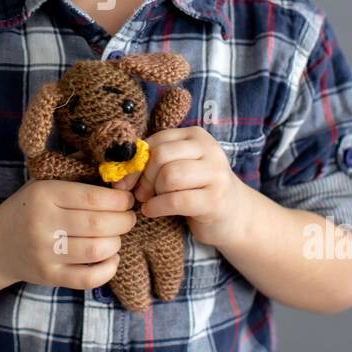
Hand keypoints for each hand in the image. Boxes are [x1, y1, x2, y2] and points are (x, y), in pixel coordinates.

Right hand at [0, 179, 137, 289]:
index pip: (92, 197)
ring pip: (96, 250)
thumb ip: (77, 170)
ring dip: (116, 243)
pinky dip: (108, 270)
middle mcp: (42, 223)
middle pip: (98, 224)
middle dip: (123, 221)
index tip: (128, 200)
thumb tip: (115, 163)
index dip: (119, 200)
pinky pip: (87, 278)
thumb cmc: (29, 208)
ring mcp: (45, 253)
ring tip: (116, 235)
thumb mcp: (45, 182)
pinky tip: (112, 258)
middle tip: (129, 218)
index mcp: (43, 194)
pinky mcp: (49, 276)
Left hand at [112, 127, 251, 248]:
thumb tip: (117, 173)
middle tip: (140, 193)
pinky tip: (152, 211)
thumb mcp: (177, 167)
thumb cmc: (196, 189)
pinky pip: (176, 200)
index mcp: (196, 135)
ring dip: (153, 193)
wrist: (234, 215)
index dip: (136, 161)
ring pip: (169, 176)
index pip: (156, 140)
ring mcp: (216, 174)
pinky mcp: (216, 200)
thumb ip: (152, 162)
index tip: (126, 180)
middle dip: (145, 177)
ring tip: (150, 201)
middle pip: (161, 156)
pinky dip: (157, 207)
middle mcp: (209, 149)